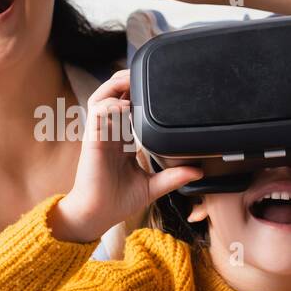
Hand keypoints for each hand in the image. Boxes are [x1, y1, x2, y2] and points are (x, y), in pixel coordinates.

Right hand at [51, 70, 202, 242]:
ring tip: (132, 80)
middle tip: (145, 74)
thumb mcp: (152, 186)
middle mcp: (109, 133)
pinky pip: (97, 112)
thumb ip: (174, 176)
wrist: (97, 216)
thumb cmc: (117, 201)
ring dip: (115, 85)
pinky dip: (110, 104)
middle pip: (112, 94)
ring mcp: (99, 134)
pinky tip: (125, 107)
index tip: (155, 86)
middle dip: (126, 80)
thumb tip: (198, 171)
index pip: (126, 106)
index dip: (137, 92)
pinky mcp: (92, 140)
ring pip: (102, 97)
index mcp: (121, 139)